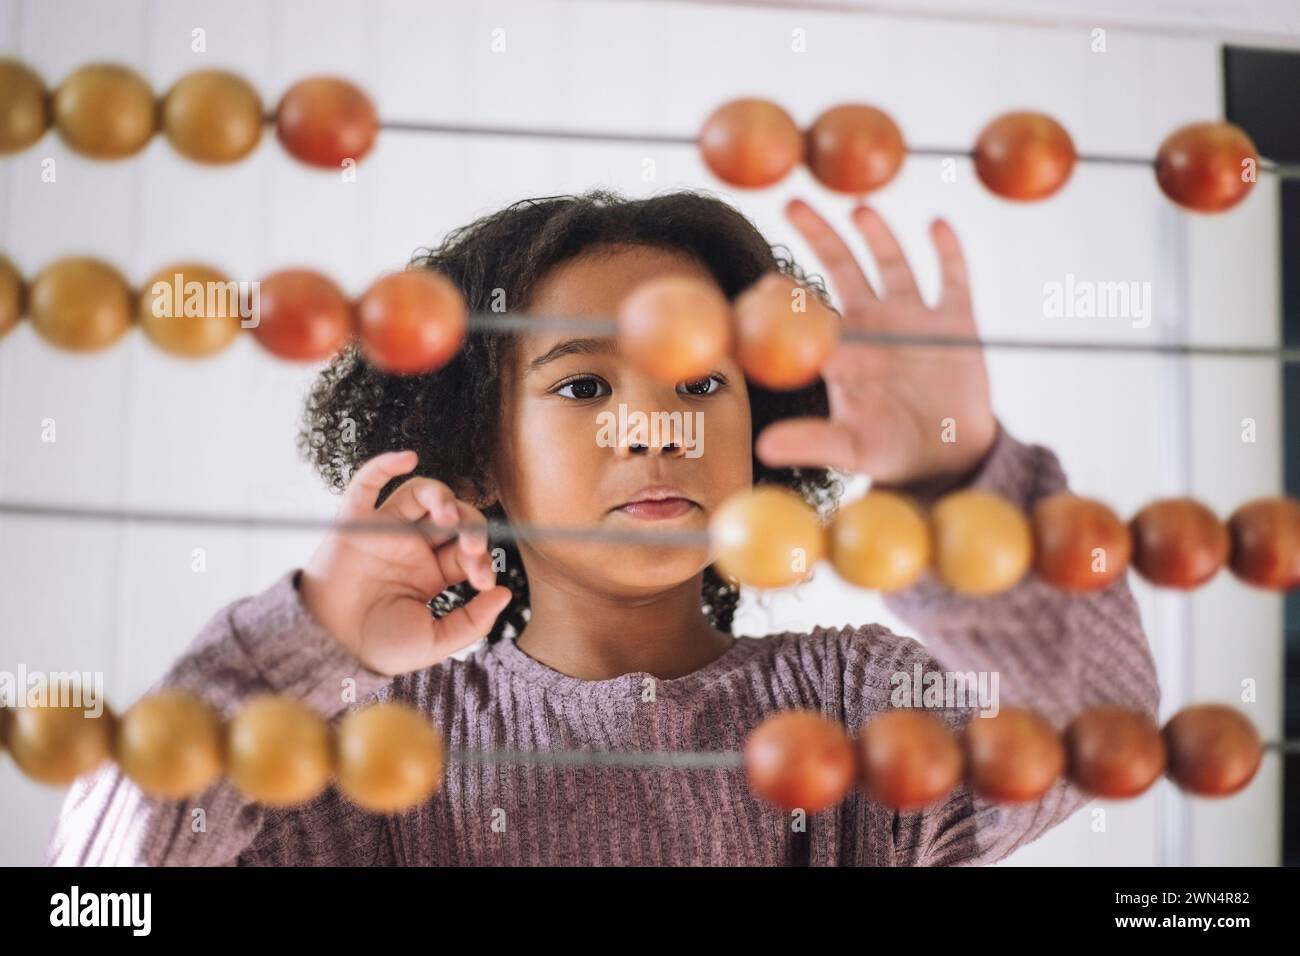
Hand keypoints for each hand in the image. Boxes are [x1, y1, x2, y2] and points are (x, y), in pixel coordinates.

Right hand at [299, 450, 511, 676]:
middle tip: (472, 548)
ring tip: (449, 516)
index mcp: (433, 572)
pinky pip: (366, 484)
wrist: (329, 650)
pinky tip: (407, 458)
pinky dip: (384, 465)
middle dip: (471, 527)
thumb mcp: (435, 642)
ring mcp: (384, 532)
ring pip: (419, 494)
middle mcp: (412, 546)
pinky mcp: (354, 523)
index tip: (483, 581)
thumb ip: (473, 621)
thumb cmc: (379, 647)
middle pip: (452, 516)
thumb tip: (505, 593)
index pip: (467, 549)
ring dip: (441, 497)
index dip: (481, 558)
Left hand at [755, 198, 996, 485]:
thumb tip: (765, 449)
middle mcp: (875, 325)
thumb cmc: (891, 452)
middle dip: (820, 236)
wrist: (950, 457)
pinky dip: (947, 251)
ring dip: (878, 234)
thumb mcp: (852, 450)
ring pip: (893, 263)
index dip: (789, 294)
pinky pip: (952, 277)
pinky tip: (937, 224)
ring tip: (859, 207)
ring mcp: (915, 318)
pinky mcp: (955, 320)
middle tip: (793, 203)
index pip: (810, 314)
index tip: (766, 279)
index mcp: (845, 351)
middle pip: (843, 269)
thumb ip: (812, 442)